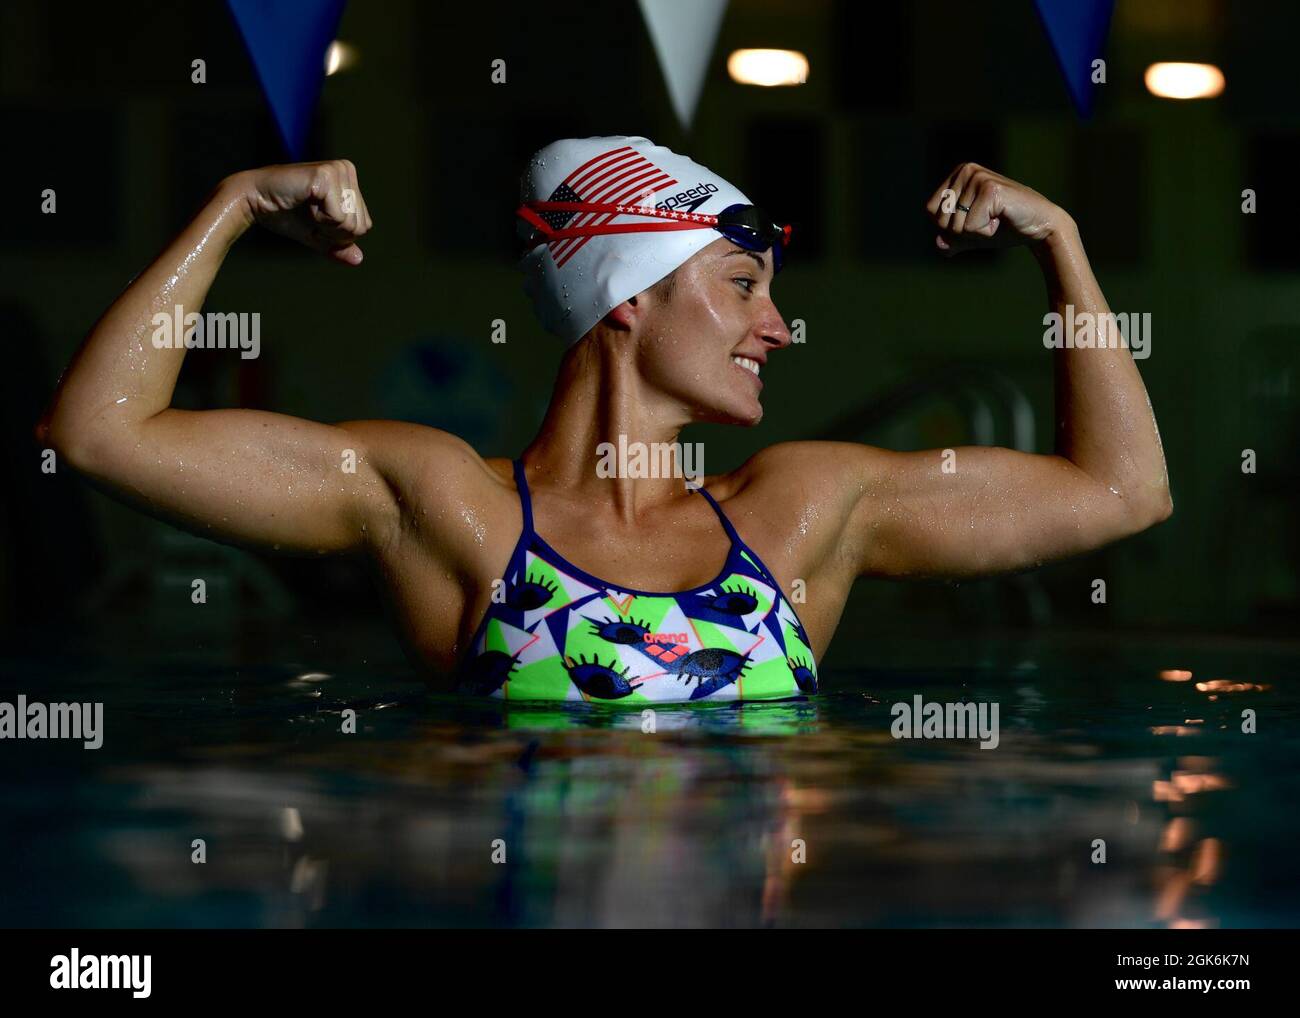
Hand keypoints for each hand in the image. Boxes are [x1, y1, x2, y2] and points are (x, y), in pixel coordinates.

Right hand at [229, 160, 373, 264]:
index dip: (337, 235)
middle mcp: (347, 170)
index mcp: (350, 180)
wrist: (253, 200)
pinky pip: (338, 217)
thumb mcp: (317, 235)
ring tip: (306, 208)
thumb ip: (338, 246)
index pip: (363, 226)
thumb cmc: (284, 214)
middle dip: (332, 232)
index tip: (314, 219)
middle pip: (360, 226)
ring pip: (350, 223)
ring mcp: (337, 170)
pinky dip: (321, 220)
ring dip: (325, 226)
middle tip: (308, 214)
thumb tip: (358, 260)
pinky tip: (304, 203)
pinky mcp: (326, 175)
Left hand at [925, 163, 1068, 256]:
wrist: (1039, 226)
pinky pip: (971, 227)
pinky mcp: (990, 189)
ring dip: (978, 231)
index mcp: (957, 174)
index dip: (951, 226)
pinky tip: (1002, 218)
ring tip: (997, 218)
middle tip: (989, 219)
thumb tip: (939, 244)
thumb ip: (951, 240)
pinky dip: (987, 231)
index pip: (931, 211)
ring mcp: (978, 177)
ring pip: (956, 225)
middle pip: (941, 219)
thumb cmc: (1004, 227)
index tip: (976, 219)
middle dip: (964, 231)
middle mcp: (966, 170)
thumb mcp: (971, 235)